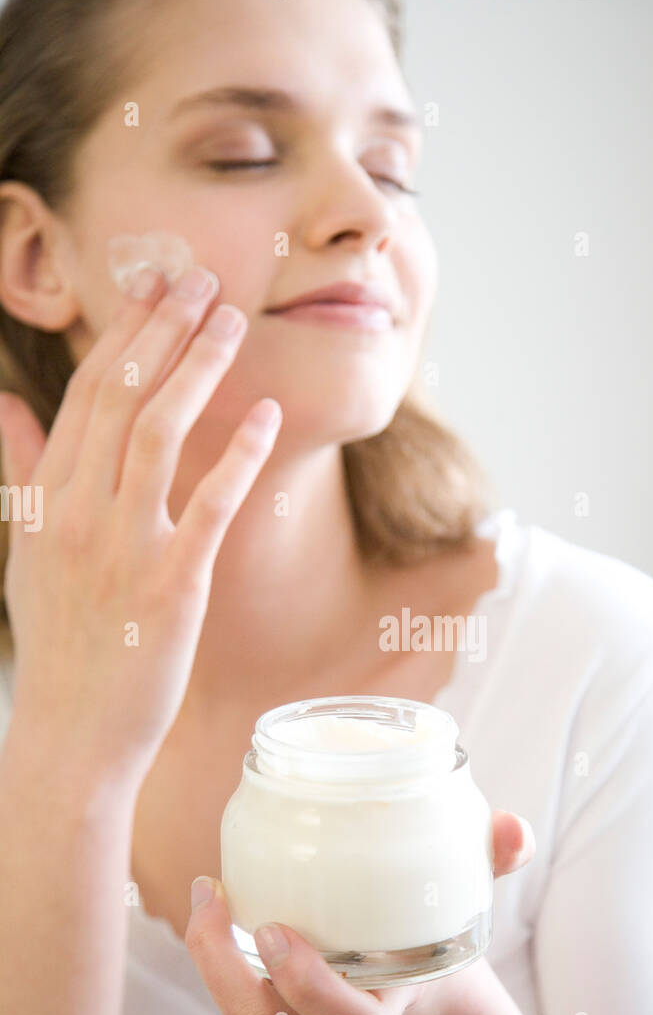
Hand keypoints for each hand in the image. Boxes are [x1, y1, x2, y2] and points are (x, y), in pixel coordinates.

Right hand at [0, 264, 281, 792]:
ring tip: (232, 321)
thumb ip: (23, 475)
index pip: (83, 396)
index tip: (155, 286)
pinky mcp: (171, 588)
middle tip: (201, 279)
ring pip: (159, 435)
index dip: (121, 335)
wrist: (71, 735)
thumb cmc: (60, 644)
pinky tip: (266, 414)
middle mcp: (78, 514)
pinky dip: (237, 456)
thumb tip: (8, 407)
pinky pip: (208, 508)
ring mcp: (124, 549)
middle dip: (161, 330)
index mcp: (46, 501)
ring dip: (197, 370)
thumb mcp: (26, 554)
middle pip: (120, 398)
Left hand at [185, 809, 535, 1014]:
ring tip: (211, 893)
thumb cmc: (435, 930)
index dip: (309, 988)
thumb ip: (495, 860)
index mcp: (389, 1009)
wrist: (421, 990)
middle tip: (219, 902)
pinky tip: (216, 909)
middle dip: (227, 975)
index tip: (274, 929)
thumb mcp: (467, 895)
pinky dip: (215, 969)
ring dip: (211, 965)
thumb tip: (515, 830)